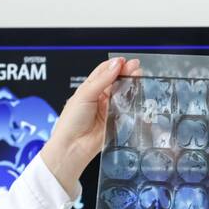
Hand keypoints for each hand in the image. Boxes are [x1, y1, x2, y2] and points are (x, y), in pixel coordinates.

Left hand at [39, 56, 142, 194]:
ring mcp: (108, 109)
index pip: (103, 72)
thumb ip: (102, 80)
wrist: (72, 147)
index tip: (124, 61)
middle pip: (116, 81)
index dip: (114, 65)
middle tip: (135, 67)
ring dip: (131, 84)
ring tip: (137, 76)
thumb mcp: (84, 95)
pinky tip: (135, 94)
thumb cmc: (71, 122)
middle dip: (126, 72)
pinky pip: (127, 109)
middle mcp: (99, 98)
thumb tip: (115, 65)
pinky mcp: (116, 121)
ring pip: (123, 93)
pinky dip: (132, 101)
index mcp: (88, 89)